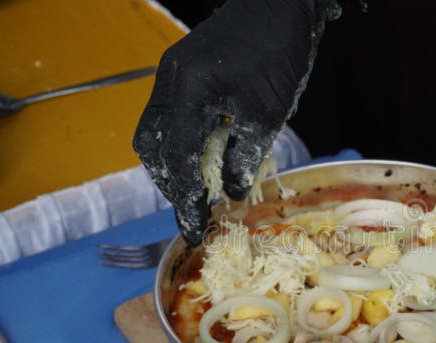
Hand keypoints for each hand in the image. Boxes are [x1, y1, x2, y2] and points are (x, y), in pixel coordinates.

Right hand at [133, 0, 341, 244]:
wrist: (282, 4)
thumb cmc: (279, 52)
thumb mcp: (267, 112)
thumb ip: (243, 156)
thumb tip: (227, 192)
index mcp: (186, 91)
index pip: (176, 157)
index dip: (184, 197)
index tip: (192, 227)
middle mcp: (168, 82)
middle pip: (154, 146)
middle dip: (171, 183)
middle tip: (193, 211)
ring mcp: (171, 74)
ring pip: (158, 132)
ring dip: (174, 165)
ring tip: (197, 192)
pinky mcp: (182, 71)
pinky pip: (170, 116)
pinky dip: (182, 144)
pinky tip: (203, 160)